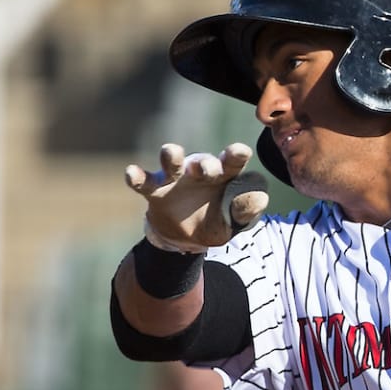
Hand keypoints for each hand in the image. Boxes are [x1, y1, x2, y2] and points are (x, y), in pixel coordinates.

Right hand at [125, 143, 268, 252]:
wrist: (188, 238)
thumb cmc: (218, 220)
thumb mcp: (236, 221)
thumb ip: (248, 210)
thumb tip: (259, 198)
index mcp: (227, 176)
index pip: (234, 161)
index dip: (236, 154)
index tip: (239, 151)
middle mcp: (201, 172)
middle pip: (204, 161)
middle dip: (205, 163)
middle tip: (207, 169)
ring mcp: (177, 179)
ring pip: (173, 162)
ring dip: (172, 157)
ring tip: (170, 152)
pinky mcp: (156, 191)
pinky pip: (145, 182)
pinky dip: (138, 177)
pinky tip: (131, 172)